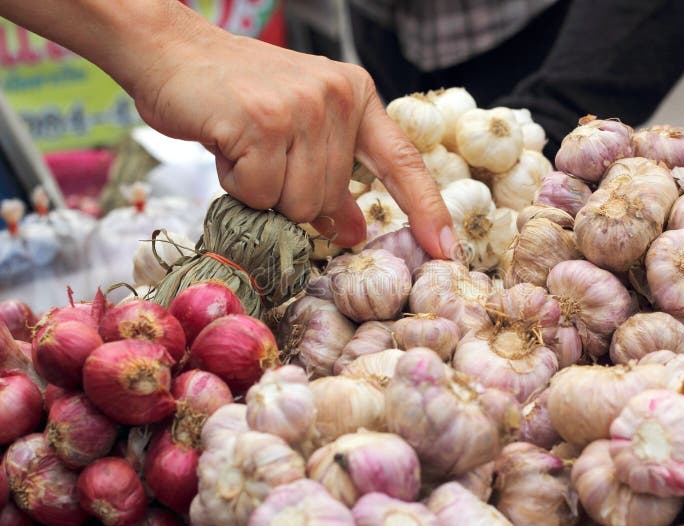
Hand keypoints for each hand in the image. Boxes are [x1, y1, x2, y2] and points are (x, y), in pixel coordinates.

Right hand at [128, 22, 456, 257]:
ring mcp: (300, 108)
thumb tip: (355, 231)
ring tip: (244, 147)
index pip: (404, 162)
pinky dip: (236, 183)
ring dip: (262, 191)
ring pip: (297, 204)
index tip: (447, 251)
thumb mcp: (300, 128)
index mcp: (356, 97)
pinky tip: (226, 144)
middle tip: (261, 157)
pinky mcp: (261, 122)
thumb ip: (332, 174)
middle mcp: (336, 97)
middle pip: (329, 199)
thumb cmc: (238, 96)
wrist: (172, 53)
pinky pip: (258, 193)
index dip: (428, 210)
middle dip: (289, 195)